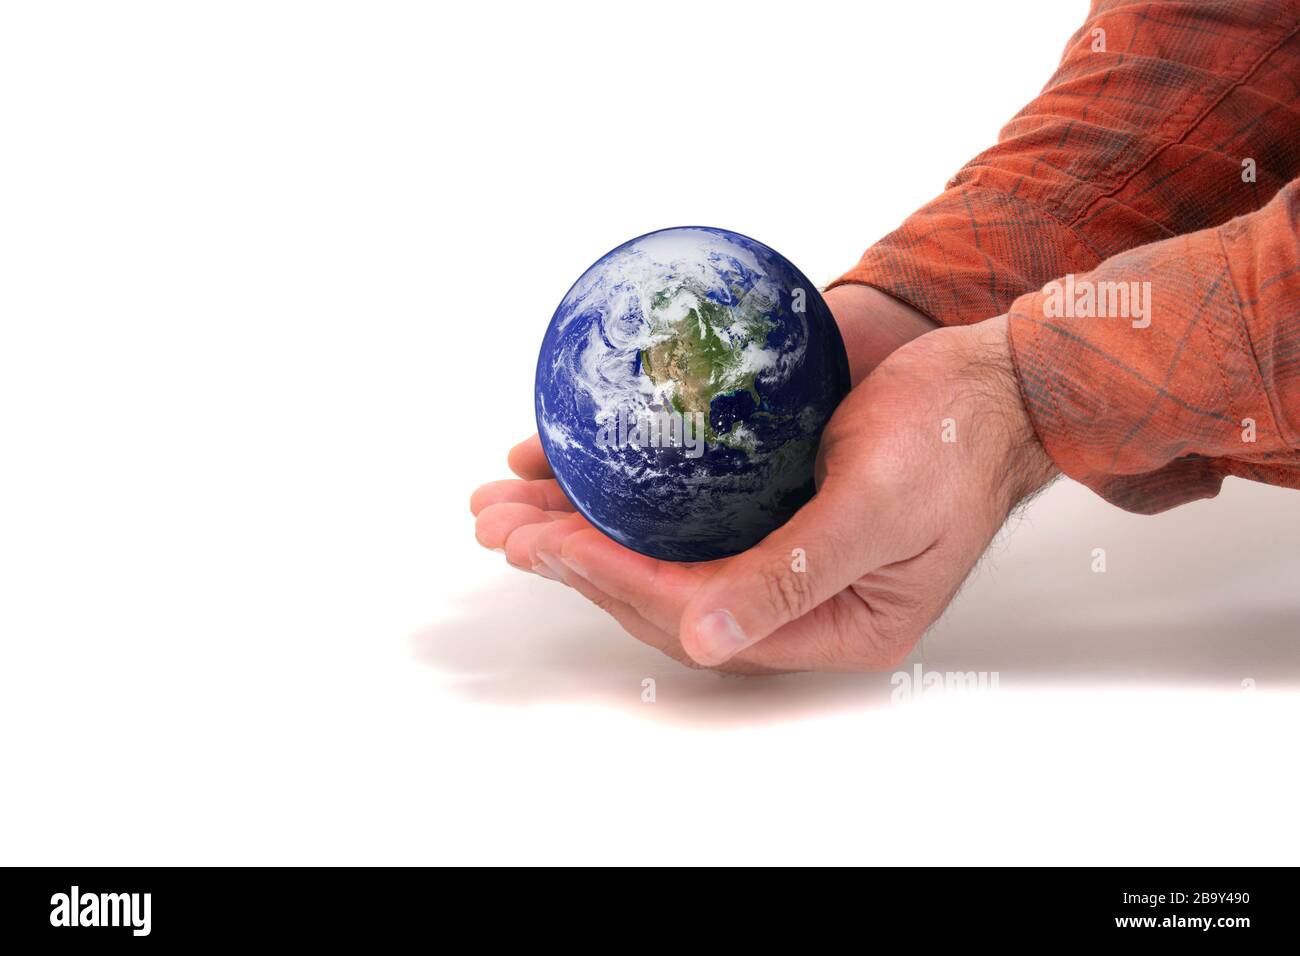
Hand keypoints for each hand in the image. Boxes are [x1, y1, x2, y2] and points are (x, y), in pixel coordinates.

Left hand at [477, 314, 1055, 670]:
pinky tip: (562, 468)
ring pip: (660, 552)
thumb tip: (703, 635)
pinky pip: (679, 510)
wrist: (992, 379)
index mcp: (837, 623)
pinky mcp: (767, 502)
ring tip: (506, 507)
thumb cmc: (957, 438)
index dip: (619, 578)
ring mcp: (778, 549)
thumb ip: (795, 574)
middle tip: (499, 527)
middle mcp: (797, 598)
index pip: (704, 614)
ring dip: (582, 527)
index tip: (547, 544)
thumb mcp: (883, 506)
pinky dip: (619, 492)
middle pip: (666, 591)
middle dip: (578, 558)